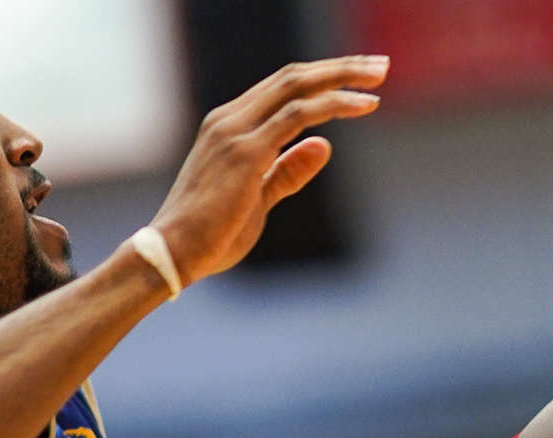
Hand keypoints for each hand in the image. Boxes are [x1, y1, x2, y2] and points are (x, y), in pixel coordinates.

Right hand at [144, 57, 386, 284]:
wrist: (172, 255)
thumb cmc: (209, 236)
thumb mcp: (257, 199)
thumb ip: (286, 172)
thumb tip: (323, 145)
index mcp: (228, 126)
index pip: (281, 86)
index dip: (322, 77)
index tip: (359, 78)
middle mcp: (229, 120)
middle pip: (292, 76)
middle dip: (340, 67)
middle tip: (380, 66)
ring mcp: (235, 132)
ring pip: (297, 86)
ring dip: (343, 76)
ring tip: (380, 76)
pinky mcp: (245, 153)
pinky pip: (298, 116)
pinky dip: (334, 105)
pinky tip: (363, 106)